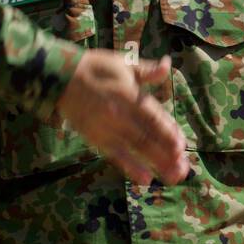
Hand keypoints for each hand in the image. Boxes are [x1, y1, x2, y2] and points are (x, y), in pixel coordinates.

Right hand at [56, 52, 188, 185]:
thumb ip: (147, 70)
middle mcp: (120, 113)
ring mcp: (107, 128)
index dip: (168, 132)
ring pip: (136, 149)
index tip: (182, 146)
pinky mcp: (95, 138)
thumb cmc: (95, 68)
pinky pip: (115, 156)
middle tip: (184, 170)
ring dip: (156, 163)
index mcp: (129, 94)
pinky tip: (145, 179)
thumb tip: (168, 64)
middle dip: (168, 155)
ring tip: (173, 177)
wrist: (58, 77)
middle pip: (148, 137)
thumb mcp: (123, 63)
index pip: (154, 117)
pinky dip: (130, 167)